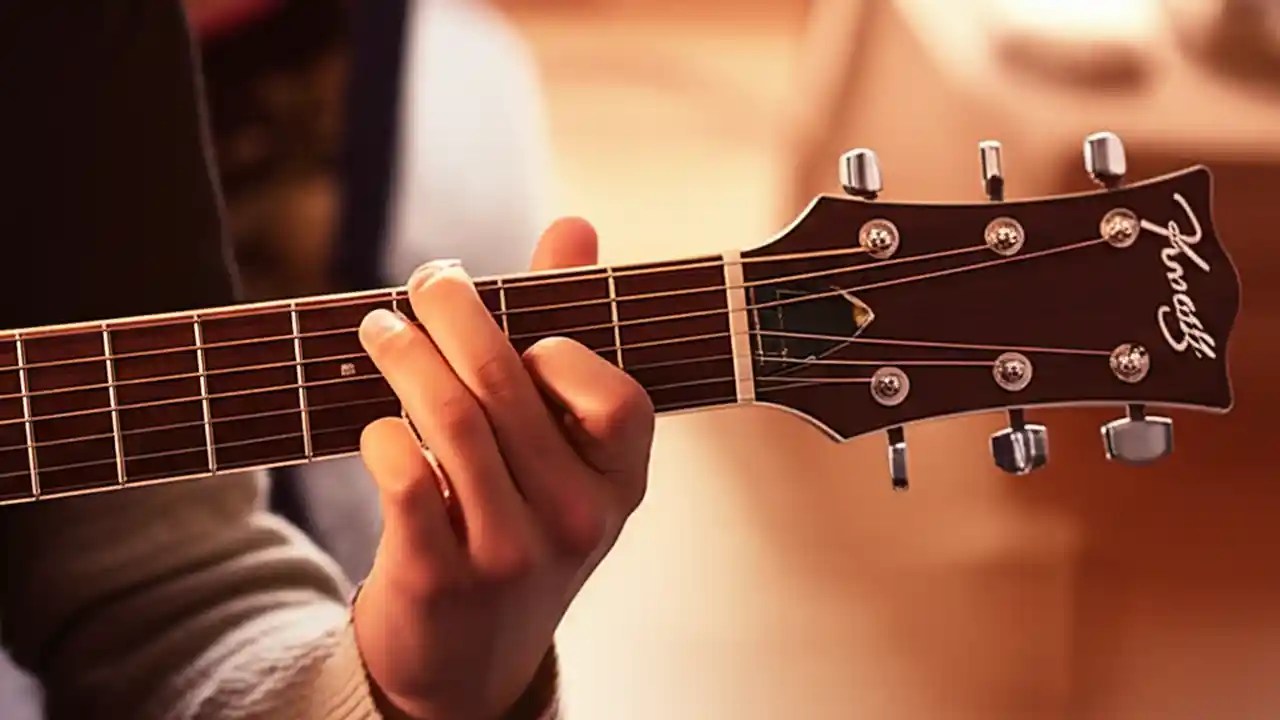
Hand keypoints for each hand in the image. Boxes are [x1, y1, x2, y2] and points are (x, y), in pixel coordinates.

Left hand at [353, 218, 653, 718]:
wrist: (470, 661)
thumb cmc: (519, 524)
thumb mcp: (562, 452)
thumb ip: (570, 334)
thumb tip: (576, 224)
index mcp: (620, 484)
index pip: (615, 397)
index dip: (560, 350)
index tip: (516, 321)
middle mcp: (577, 521)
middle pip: (507, 385)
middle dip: (456, 313)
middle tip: (427, 282)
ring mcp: (511, 555)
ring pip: (450, 420)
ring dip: (404, 356)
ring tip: (379, 329)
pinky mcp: (440, 578)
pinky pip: (402, 476)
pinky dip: (380, 435)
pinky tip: (377, 424)